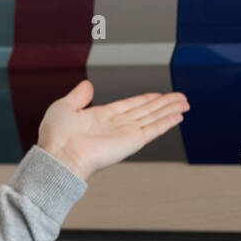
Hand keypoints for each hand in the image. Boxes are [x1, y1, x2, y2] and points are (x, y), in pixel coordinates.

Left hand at [36, 80, 188, 180]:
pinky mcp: (132, 141)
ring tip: (184, 103)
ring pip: (153, 118)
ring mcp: (124, 134)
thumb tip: (87, 84)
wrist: (60, 156)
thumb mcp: (64, 107)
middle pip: (145, 111)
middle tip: (179, 98)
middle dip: (163, 104)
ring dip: (170, 110)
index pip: (128, 106)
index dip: (144, 100)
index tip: (157, 96)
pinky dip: (167, 122)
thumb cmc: (55, 137)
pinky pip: (153, 129)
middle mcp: (114, 126)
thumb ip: (78, 95)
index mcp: (99, 118)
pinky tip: (178, 116)